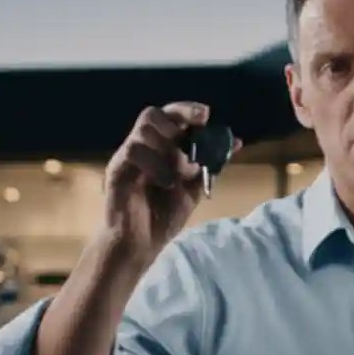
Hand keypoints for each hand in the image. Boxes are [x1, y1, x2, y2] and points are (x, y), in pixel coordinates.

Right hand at [102, 102, 240, 262]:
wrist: (141, 244)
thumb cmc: (163, 216)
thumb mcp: (194, 188)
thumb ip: (211, 164)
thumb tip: (236, 142)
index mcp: (161, 148)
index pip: (170, 116)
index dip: (188, 110)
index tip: (206, 115)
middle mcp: (143, 148)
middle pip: (153, 114)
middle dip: (178, 116)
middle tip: (196, 128)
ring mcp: (128, 157)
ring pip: (143, 129)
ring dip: (167, 146)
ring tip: (179, 174)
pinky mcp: (117, 170)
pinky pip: (133, 151)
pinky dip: (155, 164)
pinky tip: (166, 183)